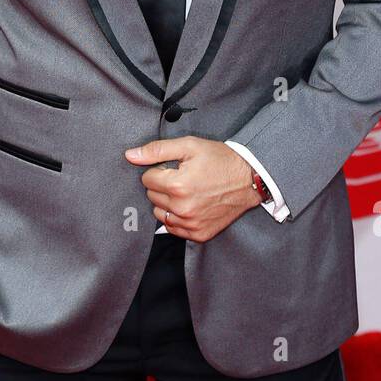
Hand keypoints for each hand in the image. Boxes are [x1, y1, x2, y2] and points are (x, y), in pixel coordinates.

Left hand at [124, 136, 259, 242]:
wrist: (250, 179)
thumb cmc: (220, 160)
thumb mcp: (189, 145)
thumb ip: (157, 150)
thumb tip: (130, 156)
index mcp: (177, 185)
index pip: (146, 179)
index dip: (159, 170)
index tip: (174, 167)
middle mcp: (182, 208)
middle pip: (151, 196)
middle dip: (162, 186)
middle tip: (183, 178)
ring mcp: (191, 224)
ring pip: (160, 213)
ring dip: (167, 203)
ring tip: (187, 191)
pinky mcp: (199, 234)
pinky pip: (173, 228)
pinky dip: (177, 217)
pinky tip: (191, 205)